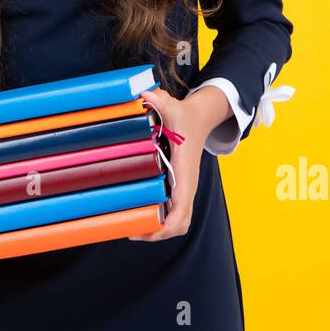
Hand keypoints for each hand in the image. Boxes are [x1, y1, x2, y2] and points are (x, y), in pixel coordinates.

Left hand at [129, 87, 213, 241]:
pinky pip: (171, 212)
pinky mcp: (177, 187)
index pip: (181, 211)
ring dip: (156, 230)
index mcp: (185, 174)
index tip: (143, 229)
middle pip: (179, 225)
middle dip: (157, 234)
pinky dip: (157, 220)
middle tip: (130, 230)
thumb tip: (145, 95)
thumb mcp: (173, 107)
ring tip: (130, 226)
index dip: (164, 227)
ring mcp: (183, 188)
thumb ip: (160, 101)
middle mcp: (186, 186)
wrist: (200, 117)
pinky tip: (138, 214)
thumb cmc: (186, 116)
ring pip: (176, 222)